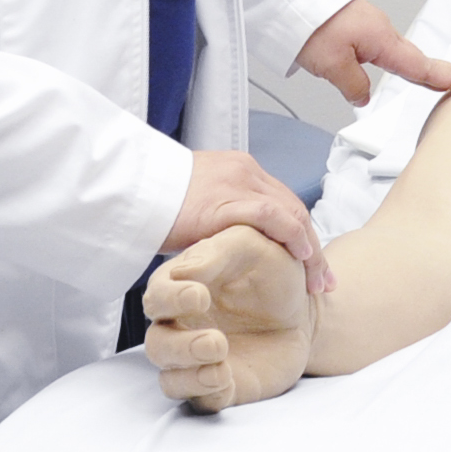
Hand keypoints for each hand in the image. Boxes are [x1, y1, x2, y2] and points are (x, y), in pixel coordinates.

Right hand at [143, 226, 315, 411]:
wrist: (305, 305)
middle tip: (216, 341)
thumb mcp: (250, 245)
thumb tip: (183, 273)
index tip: (200, 296)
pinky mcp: (221, 385)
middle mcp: (181, 326)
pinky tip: (228, 378)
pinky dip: (209, 394)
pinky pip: (202, 400)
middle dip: (179, 347)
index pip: (156, 297)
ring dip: (190, 376)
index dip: (171, 299)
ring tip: (220, 364)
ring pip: (170, 379)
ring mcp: (198, 360)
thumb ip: (216, 252)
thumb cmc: (271, 267)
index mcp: (181, 287)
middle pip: (156, 345)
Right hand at [162, 148, 332, 293]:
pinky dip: (292, 237)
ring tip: (317, 281)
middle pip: (294, 210)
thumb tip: (229, 246)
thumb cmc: (151, 200)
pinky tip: (301, 257)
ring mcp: (239, 183)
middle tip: (323, 280)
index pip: (283, 204)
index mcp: (240, 171)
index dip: (302, 235)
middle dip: (313, 247)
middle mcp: (246, 172)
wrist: (127, 185)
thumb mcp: (194, 205)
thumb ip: (218, 218)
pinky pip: (272, 217)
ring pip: (291, 214)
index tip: (311, 263)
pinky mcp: (227, 199)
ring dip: (310, 250)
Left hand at [295, 0, 450, 103]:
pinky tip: (402, 65)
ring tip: (446, 76)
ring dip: (427, 65)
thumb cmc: (311, 24)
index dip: (447, 78)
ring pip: (404, 53)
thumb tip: (363, 97)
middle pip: (420, 58)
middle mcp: (382, 33)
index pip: (421, 67)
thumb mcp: (332, 65)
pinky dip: (405, 58)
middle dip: (448, 69)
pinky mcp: (358, 28)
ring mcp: (371, 29)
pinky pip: (389, 47)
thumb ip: (353, 85)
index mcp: (382, 41)